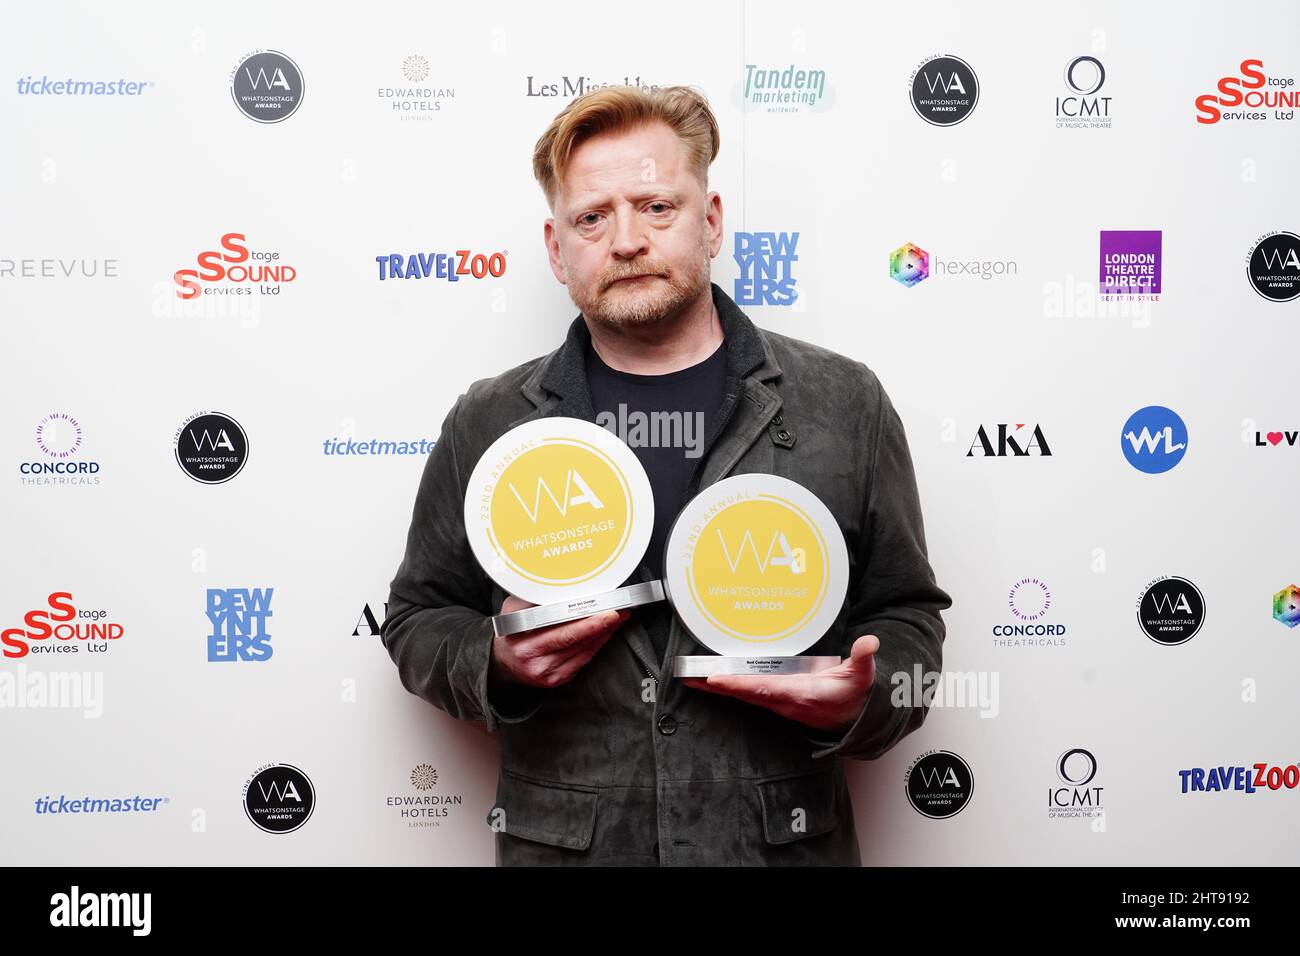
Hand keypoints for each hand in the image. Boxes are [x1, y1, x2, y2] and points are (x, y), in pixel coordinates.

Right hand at [489, 594, 631, 689]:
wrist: (502, 663)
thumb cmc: (512, 630)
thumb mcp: (513, 609)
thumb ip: (533, 598)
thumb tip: (561, 584)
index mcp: (521, 638)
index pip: (557, 628)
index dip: (583, 619)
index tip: (602, 608)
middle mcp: (533, 658)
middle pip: (574, 640)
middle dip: (600, 624)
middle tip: (619, 611)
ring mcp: (546, 672)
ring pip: (583, 650)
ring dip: (604, 633)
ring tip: (618, 617)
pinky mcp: (557, 679)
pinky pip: (584, 660)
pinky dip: (597, 644)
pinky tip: (606, 632)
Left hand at [679, 634, 879, 733]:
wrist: (857, 719)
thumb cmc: (854, 696)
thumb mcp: (861, 676)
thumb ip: (862, 659)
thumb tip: (868, 644)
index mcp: (802, 695)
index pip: (764, 689)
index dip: (739, 685)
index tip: (716, 680)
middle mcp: (786, 702)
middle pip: (745, 694)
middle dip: (717, 687)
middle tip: (689, 678)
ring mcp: (780, 704)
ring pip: (744, 696)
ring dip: (718, 690)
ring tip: (691, 680)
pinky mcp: (778, 703)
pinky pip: (749, 696)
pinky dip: (729, 690)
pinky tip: (713, 684)